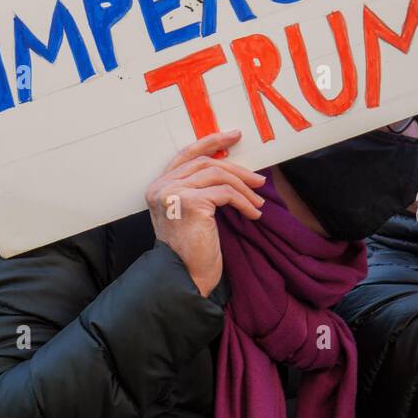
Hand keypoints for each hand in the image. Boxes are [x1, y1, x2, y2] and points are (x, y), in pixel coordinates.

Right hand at [146, 129, 264, 296]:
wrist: (184, 280)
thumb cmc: (190, 251)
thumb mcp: (189, 214)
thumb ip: (198, 190)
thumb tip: (231, 170)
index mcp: (158, 187)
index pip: (187, 155)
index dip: (212, 142)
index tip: (234, 136)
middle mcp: (161, 187)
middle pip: (205, 163)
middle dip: (236, 168)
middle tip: (259, 180)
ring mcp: (174, 193)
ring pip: (218, 175)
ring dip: (244, 188)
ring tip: (258, 202)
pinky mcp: (191, 202)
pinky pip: (226, 193)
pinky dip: (244, 202)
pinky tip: (253, 214)